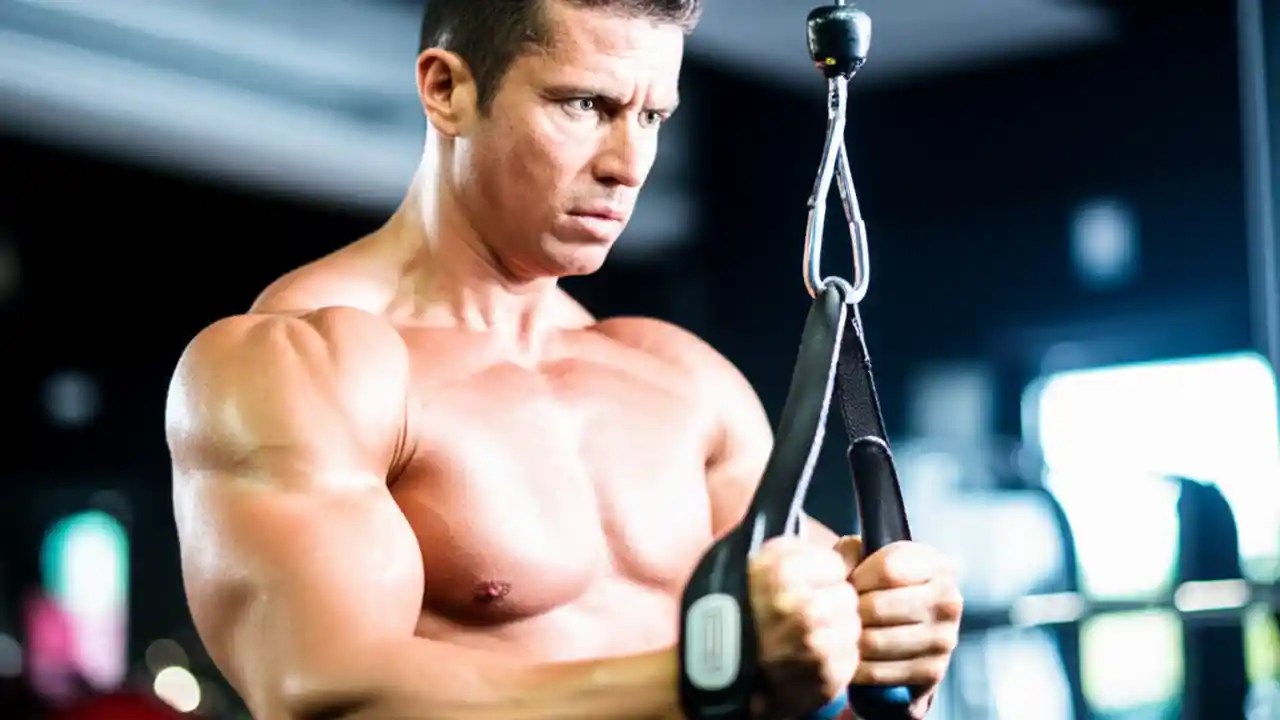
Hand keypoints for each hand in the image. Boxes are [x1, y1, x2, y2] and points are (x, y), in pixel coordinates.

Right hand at [747, 536, 860, 718]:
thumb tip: (853, 546)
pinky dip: (834, 657)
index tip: (802, 585)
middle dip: (829, 601)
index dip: (818, 574)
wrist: (713, 675)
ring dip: (834, 630)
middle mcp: (804, 608)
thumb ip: (799, 549)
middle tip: (804, 613)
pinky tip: (808, 657)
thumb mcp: (752, 565)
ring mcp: (817, 645)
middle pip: (847, 595)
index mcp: (782, 573)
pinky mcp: (827, 676)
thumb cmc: (731, 614)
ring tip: (804, 636)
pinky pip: (850, 656)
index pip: (834, 564)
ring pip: (852, 625)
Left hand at [848, 539, 962, 716]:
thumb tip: (838, 568)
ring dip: (849, 640)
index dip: (857, 577)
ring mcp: (944, 638)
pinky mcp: (933, 671)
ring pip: (875, 641)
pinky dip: (856, 668)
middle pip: (878, 607)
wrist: (899, 628)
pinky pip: (879, 672)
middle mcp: (948, 600)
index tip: (846, 584)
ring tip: (840, 633)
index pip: (888, 569)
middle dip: (848, 612)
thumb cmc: (876, 586)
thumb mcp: (864, 559)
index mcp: (935, 564)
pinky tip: (849, 658)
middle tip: (836, 614)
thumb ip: (849, 554)